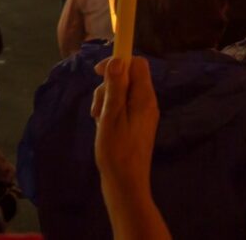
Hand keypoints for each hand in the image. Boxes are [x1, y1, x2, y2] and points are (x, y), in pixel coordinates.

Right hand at [91, 56, 169, 239]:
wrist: (125, 185)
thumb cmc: (116, 151)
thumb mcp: (111, 115)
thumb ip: (116, 87)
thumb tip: (118, 59)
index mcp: (144, 98)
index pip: (137, 64)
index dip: (117, 62)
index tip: (98, 72)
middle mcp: (147, 103)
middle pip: (127, 77)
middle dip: (107, 86)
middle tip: (98, 109)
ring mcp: (142, 114)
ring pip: (121, 92)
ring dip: (106, 100)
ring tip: (98, 120)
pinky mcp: (136, 125)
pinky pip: (122, 107)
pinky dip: (109, 111)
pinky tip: (102, 126)